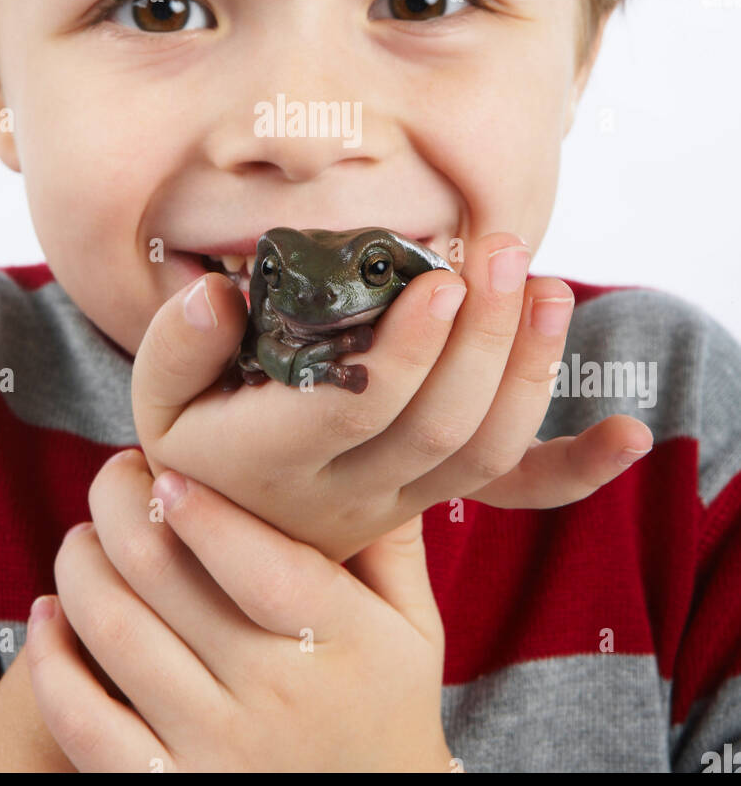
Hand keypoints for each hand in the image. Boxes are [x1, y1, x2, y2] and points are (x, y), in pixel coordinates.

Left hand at [24, 449, 452, 772]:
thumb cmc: (388, 713)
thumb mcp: (414, 630)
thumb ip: (390, 544)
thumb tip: (362, 459)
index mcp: (343, 641)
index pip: (261, 565)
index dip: (204, 512)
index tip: (168, 470)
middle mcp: (276, 694)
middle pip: (168, 580)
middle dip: (119, 505)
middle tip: (116, 476)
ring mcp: (216, 749)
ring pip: (116, 633)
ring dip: (80, 565)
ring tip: (84, 535)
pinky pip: (82, 721)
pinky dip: (49, 660)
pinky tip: (46, 614)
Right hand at [133, 232, 653, 562]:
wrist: (222, 530)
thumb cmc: (193, 439)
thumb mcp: (159, 393)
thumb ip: (179, 340)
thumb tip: (220, 292)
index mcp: (267, 459)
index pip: (349, 407)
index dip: (403, 350)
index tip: (439, 280)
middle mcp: (341, 494)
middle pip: (435, 426)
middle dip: (482, 338)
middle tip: (503, 255)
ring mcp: (395, 504)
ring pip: (481, 454)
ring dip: (528, 373)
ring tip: (547, 289)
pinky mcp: (430, 502)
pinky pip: (509, 488)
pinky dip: (574, 466)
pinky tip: (626, 437)